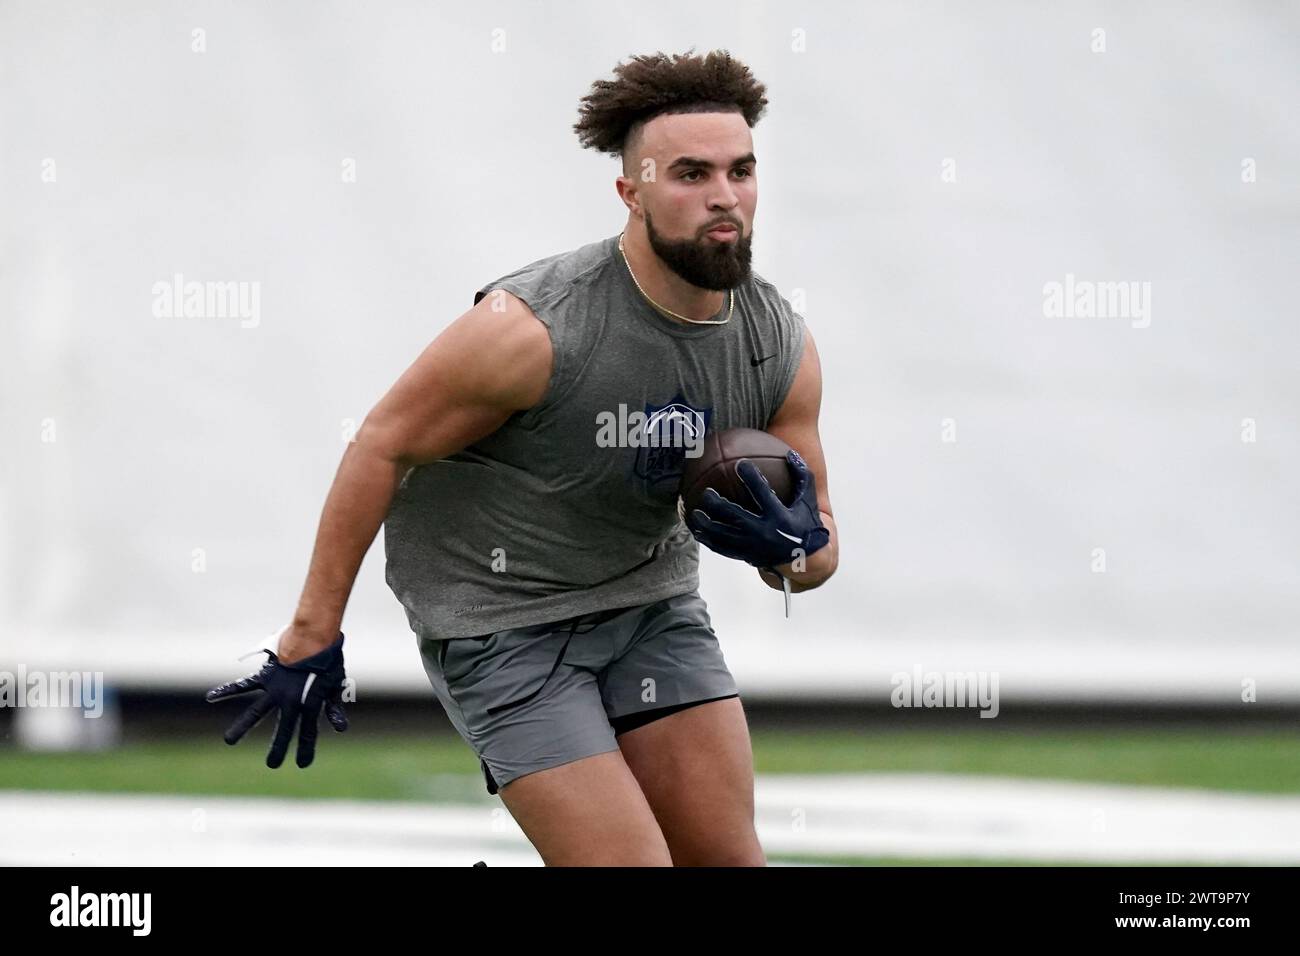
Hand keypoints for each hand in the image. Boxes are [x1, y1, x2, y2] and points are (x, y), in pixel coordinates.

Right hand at [205, 631, 348, 767]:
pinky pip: (243, 685)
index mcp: (310, 705)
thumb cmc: (328, 661)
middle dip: (278, 748)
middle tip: (273, 765)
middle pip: (283, 730)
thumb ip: (333, 708)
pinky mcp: (266, 677)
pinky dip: (227, 690)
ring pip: (256, 712)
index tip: (303, 764)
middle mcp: (290, 701)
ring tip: (228, 741)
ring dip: (242, 727)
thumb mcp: (335, 686)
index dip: (306, 750)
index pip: (308, 733)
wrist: (315, 638)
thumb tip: (340, 730)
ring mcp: (276, 690)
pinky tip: (211, 697)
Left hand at [686, 449, 829, 568]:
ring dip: (707, 525)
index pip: (764, 494)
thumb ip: (802, 477)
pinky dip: (708, 541)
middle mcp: (765, 533)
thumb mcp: (807, 500)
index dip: (752, 478)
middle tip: (707, 493)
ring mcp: (753, 546)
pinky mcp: (746, 555)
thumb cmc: (804, 523)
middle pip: (736, 517)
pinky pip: (723, 549)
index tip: (740, 464)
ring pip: (724, 536)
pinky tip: (697, 531)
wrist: (802, 558)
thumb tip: (791, 453)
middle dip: (719, 505)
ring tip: (694, 514)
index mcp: (780, 517)